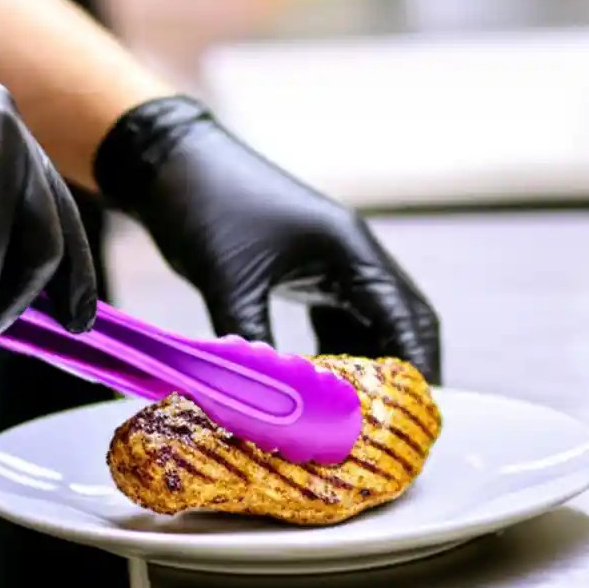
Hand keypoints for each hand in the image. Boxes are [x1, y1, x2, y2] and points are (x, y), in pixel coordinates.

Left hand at [94, 96, 440, 383]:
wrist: (171, 163)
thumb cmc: (206, 205)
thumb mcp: (230, 279)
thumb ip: (251, 341)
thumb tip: (263, 405)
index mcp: (350, 250)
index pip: (404, 318)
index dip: (417, 367)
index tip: (416, 413)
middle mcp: (352, 256)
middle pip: (403, 321)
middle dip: (407, 371)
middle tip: (401, 424)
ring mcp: (331, 263)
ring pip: (372, 324)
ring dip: (373, 366)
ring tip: (367, 417)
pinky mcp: (307, 272)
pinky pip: (338, 321)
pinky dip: (339, 355)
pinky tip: (327, 389)